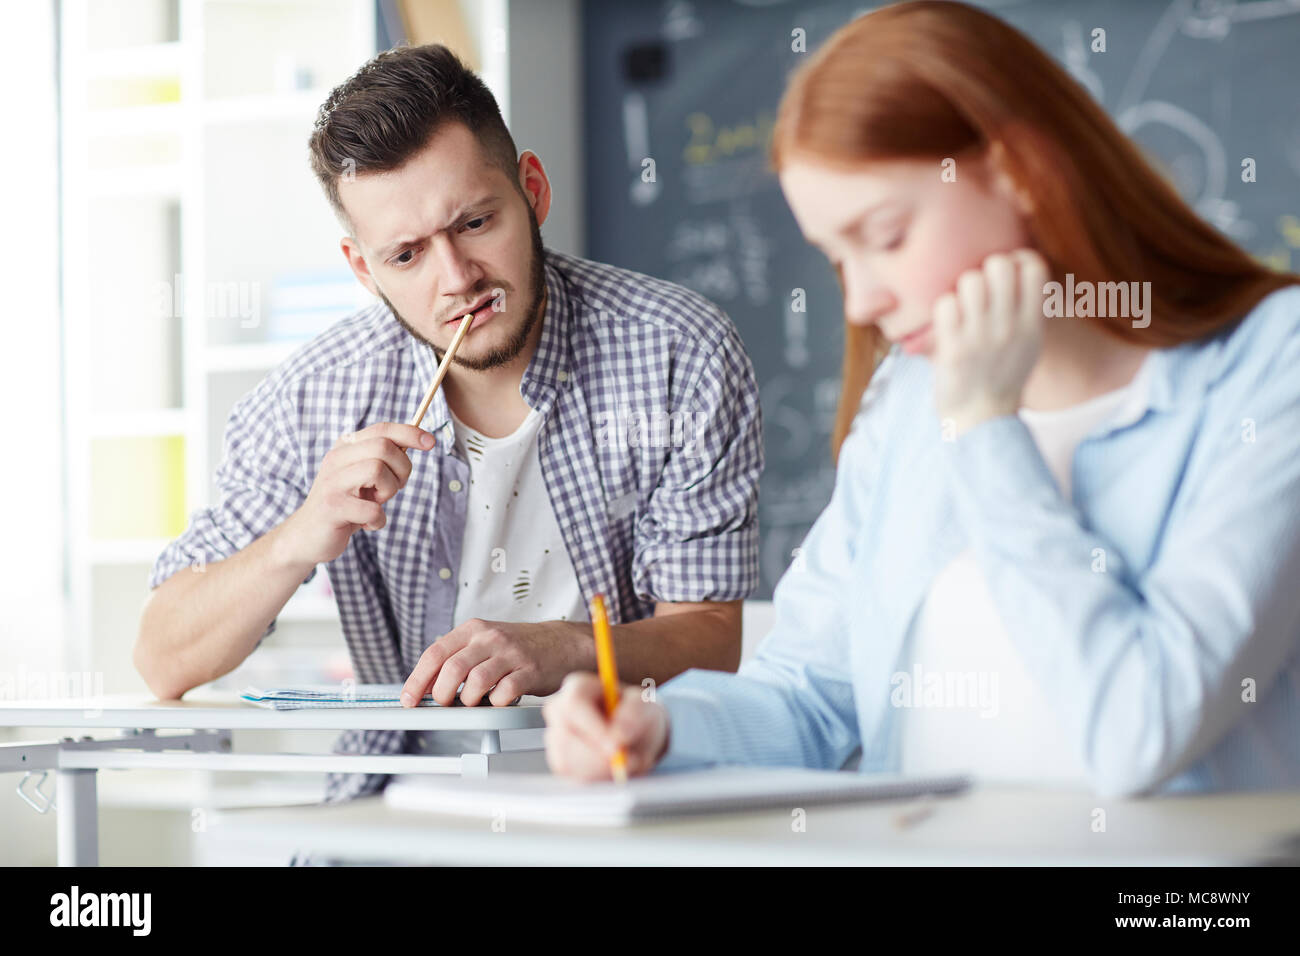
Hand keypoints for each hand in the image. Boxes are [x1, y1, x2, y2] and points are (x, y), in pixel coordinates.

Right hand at [280, 422, 434, 568]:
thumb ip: (384, 460)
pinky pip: (372, 509)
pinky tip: (367, 524)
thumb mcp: (364, 478)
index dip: (409, 433)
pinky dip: (378, 520)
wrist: (307, 537)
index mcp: (345, 448)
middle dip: (401, 470)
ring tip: (375, 504)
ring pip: (377, 470)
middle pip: (384, 447)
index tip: (430, 442)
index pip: (382, 430)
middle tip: (390, 490)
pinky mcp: (331, 506)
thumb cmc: (345, 506)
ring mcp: (331, 481)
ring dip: (388, 492)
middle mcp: (336, 459)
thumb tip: (419, 440)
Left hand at [400, 619, 592, 706]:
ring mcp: (511, 654)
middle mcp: (491, 638)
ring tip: (475, 702)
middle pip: (453, 668)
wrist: (561, 644)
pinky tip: (499, 699)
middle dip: (442, 694)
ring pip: (476, 682)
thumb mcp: (484, 642)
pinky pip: (504, 694)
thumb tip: (426, 685)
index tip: (409, 699)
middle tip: (445, 704)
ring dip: (469, 700)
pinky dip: (495, 703)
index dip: (418, 679)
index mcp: (474, 629)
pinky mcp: (530, 672)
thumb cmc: (518, 647)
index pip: (435, 653)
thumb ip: (457, 657)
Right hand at [542, 673, 669, 780]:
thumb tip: (619, 736)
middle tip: (625, 763)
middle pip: (565, 736)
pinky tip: (614, 767)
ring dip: (601, 769)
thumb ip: (635, 713)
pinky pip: (574, 777)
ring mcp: (555, 737)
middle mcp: (559, 710)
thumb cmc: (638, 713)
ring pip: (569, 761)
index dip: (592, 728)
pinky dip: (599, 778)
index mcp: (578, 687)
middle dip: (597, 756)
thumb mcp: (645, 705)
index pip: (574, 705)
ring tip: (627, 760)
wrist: (637, 735)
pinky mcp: (560, 763)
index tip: (616, 747)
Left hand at [931, 249, 1048, 433]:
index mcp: (1034, 324)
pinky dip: (944, 309)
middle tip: (978, 292)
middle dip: (984, 270)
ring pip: (969, 280)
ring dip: (961, 289)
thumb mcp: (1029, 343)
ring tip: (962, 309)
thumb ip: (1028, 307)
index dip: (1016, 260)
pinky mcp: (954, 349)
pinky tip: (948, 324)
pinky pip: (945, 304)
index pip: (1033, 266)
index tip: (1005, 276)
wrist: (981, 420)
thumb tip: (1016, 264)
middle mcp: (1011, 327)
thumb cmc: (1001, 375)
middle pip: (998, 264)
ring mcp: (982, 337)